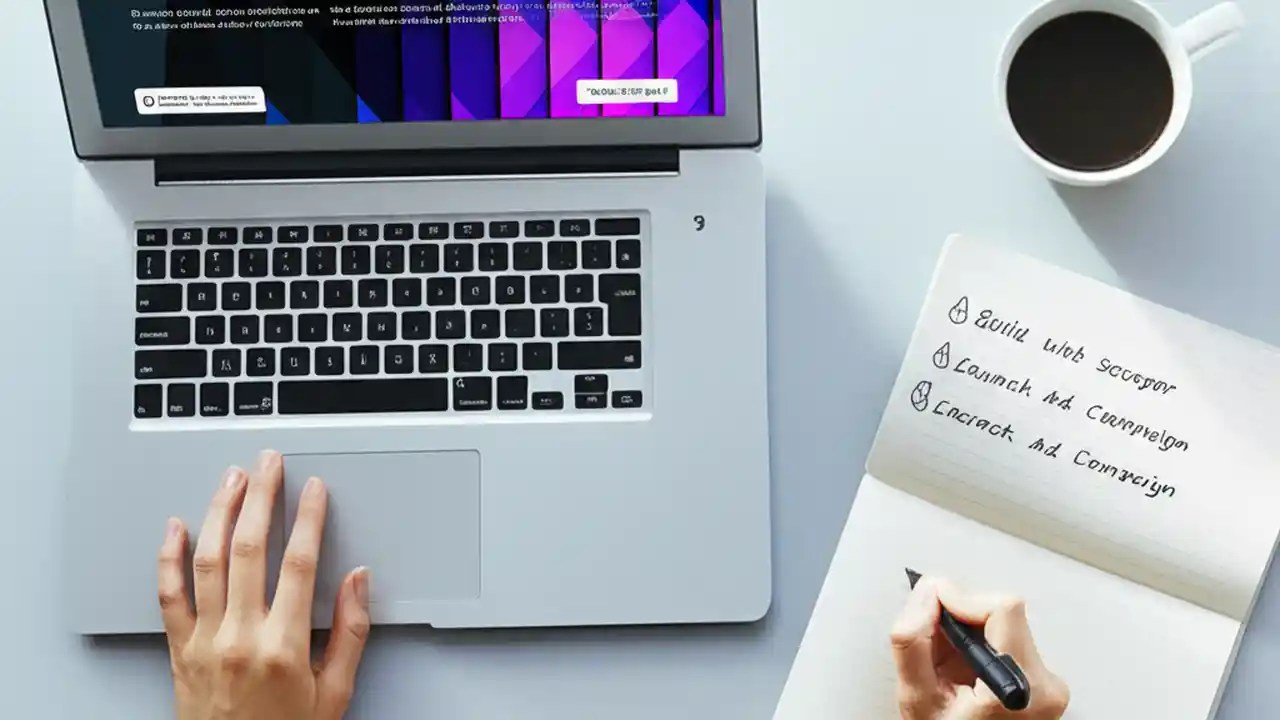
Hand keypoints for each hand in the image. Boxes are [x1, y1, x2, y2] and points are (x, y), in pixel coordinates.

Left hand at [157, 450, 371, 719]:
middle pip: (250, 548)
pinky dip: (169, 557)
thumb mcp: (335, 694)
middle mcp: (239, 637)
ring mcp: (203, 641)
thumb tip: (358, 581)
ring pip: (208, 560)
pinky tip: (176, 527)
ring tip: (232, 480)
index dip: (310, 518)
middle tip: (269, 464)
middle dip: (261, 497)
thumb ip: (351, 633)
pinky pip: (168, 594)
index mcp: (284, 646)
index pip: (299, 563)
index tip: (315, 490)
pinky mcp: (177, 650)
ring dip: (219, 512)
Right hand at [890, 577, 1069, 719]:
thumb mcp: (917, 698)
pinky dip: (982, 643)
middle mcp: (1045, 685)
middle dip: (961, 618)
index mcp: (1020, 689)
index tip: (934, 600)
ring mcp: (1049, 684)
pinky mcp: (1046, 681)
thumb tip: (924, 593)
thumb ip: (913, 641)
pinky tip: (966, 669)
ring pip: (1006, 623)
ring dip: (971, 631)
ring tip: (951, 664)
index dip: (961, 598)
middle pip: (1004, 613)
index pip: (1003, 609)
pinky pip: (1011, 639)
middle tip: (937, 642)